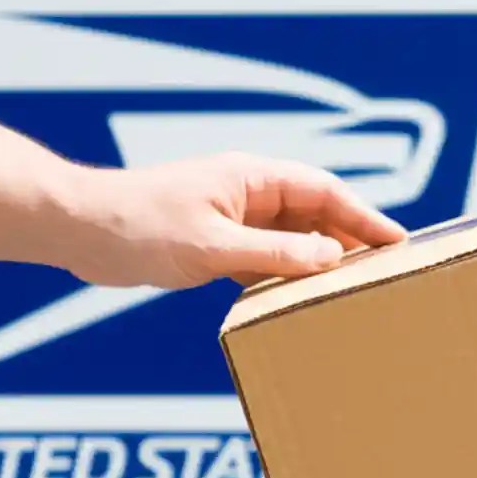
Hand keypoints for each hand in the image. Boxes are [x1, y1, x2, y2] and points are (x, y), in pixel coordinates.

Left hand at [61, 153, 407, 288]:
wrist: (80, 232)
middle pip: (314, 214)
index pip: (323, 191)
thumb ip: (275, 253)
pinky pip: (264, 259)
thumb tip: (330, 258)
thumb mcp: (213, 245)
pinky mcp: (215, 244)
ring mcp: (232, 219)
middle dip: (349, 239)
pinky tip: (300, 299)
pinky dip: (285, 277)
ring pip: (291, 239)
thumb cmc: (140, 226)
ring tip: (351, 289)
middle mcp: (247, 194)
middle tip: (384, 270)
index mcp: (251, 178)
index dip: (363, 215)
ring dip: (318, 261)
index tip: (396, 241)